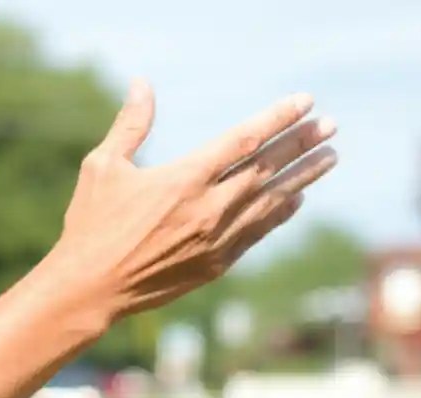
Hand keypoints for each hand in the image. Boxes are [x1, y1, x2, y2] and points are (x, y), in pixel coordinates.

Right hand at [47, 79, 336, 320]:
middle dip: (302, 143)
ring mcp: (216, 239)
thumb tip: (142, 84)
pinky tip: (295, 200)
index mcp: (183, 178)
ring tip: (330, 157)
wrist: (90, 289)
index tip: (304, 102)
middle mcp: (208, 208)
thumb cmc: (91, 225)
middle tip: (330, 126)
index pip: (244, 140)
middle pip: (268, 168)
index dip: (278, 119)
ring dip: (303, 177)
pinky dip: (280, 213)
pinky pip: (258, 232)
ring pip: (271, 201)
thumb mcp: (103, 166)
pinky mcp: (215, 264)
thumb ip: (131, 125)